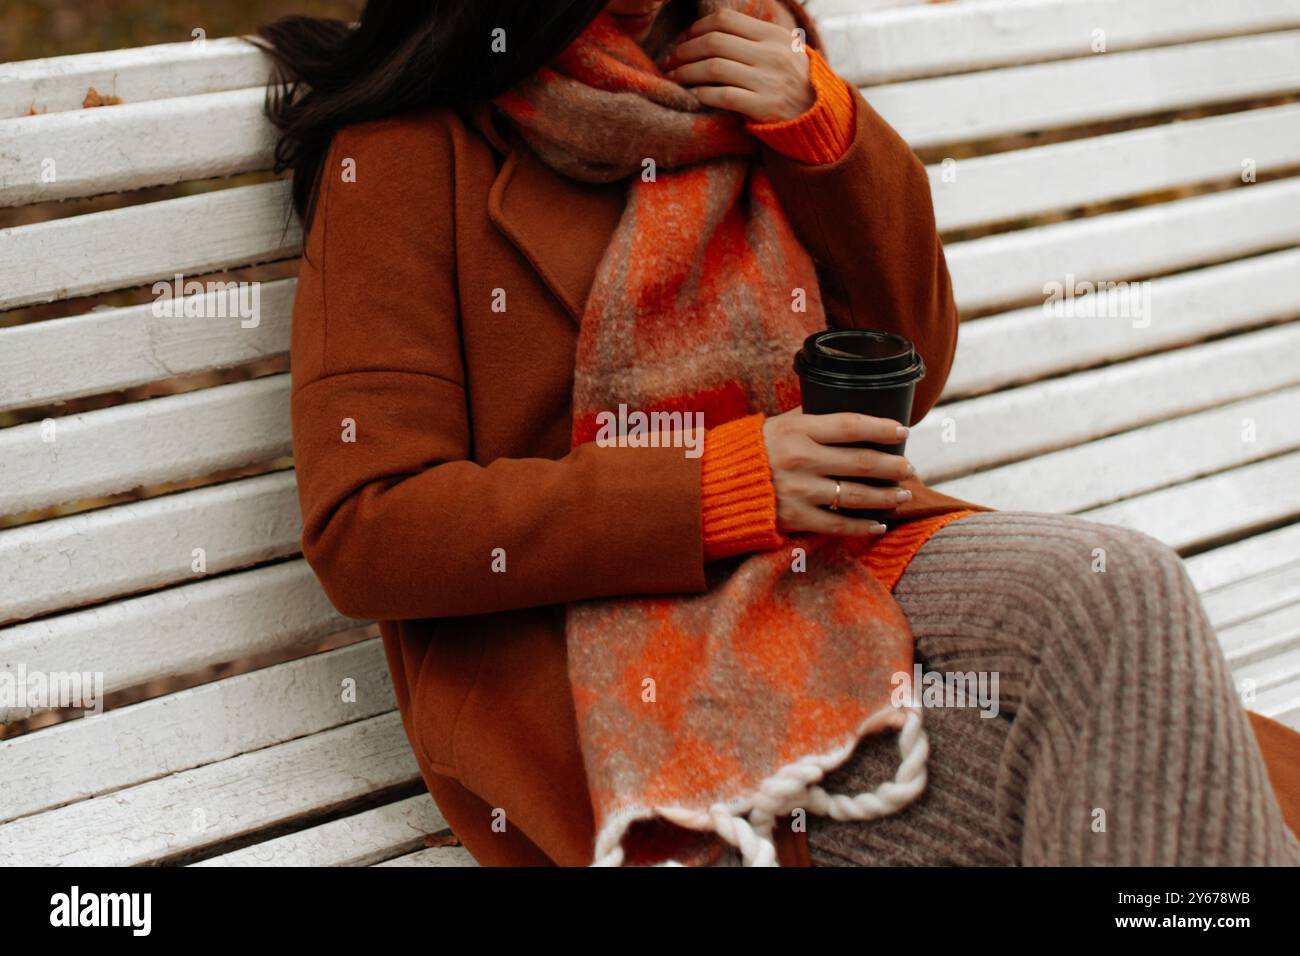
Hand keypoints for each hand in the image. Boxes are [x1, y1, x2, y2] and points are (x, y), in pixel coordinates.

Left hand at [664, 8, 814, 123]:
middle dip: (685, 51)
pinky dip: (702, 94)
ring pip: (714, 67)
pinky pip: (723, 96)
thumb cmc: (793, 84)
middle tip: (671, 62)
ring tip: (675, 79)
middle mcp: (771, 54)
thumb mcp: (782, 51)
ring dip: (687, 73)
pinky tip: (692, 97)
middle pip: (714, 42)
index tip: (684, 40)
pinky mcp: (764, 107)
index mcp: (773, 35)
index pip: (724, 20)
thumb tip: (712, 30)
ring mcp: (768, 80)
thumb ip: (754, 39)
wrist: (819, 118)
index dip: (697, 29)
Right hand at [762, 407, 915, 535]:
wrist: (712, 485)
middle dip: (893, 465)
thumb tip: (844, 411)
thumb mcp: (775, 425)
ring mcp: (798, 491)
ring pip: (855, 495)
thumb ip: (807, 419)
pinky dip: (862, 525)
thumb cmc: (748, 451)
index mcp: (797, 430)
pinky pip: (838, 524)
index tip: (903, 430)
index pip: (850, 425)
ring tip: (903, 494)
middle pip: (860, 462)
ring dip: (885, 496)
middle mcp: (800, 459)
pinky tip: (879, 523)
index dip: (881, 427)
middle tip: (911, 467)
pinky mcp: (794, 517)